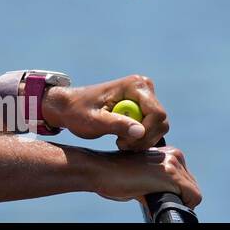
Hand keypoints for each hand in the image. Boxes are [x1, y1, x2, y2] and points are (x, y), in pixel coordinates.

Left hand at [41, 74, 170, 150]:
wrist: (69, 106)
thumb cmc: (77, 111)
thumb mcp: (94, 121)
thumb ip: (117, 124)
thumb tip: (141, 131)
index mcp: (135, 85)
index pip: (157, 114)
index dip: (145, 133)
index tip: (122, 142)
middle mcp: (145, 87)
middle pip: (161, 122)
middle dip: (143, 139)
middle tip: (120, 144)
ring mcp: (146, 97)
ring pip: (158, 127)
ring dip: (141, 140)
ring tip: (119, 140)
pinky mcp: (144, 107)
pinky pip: (153, 128)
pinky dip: (141, 138)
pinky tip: (123, 138)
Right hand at [93, 144, 201, 207]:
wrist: (99, 169)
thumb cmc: (115, 174)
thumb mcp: (142, 173)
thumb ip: (158, 179)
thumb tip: (170, 196)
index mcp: (168, 152)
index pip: (186, 179)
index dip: (177, 192)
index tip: (161, 195)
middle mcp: (173, 155)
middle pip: (192, 185)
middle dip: (178, 196)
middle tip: (158, 199)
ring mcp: (172, 164)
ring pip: (193, 192)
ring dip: (178, 200)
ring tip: (156, 199)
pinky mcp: (170, 175)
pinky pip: (193, 197)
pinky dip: (183, 205)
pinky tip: (161, 201)